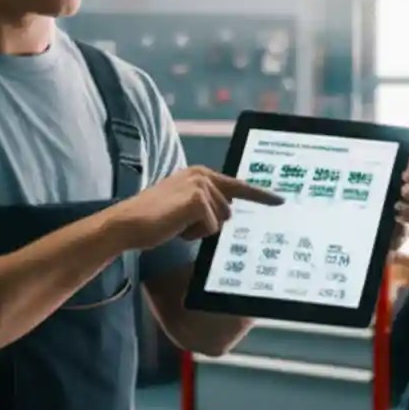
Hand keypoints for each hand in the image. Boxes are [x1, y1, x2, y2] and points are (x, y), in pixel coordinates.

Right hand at [110, 165, 283, 249]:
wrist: (128, 224)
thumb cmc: (153, 220)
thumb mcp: (183, 207)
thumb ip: (205, 204)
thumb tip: (226, 215)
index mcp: (200, 174)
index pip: (237, 186)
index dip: (260, 195)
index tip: (280, 201)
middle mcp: (203, 175)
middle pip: (229, 212)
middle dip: (208, 225)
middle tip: (180, 224)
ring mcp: (201, 185)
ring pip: (221, 222)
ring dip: (200, 230)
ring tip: (175, 224)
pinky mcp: (198, 199)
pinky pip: (211, 229)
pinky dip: (194, 235)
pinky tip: (175, 227)